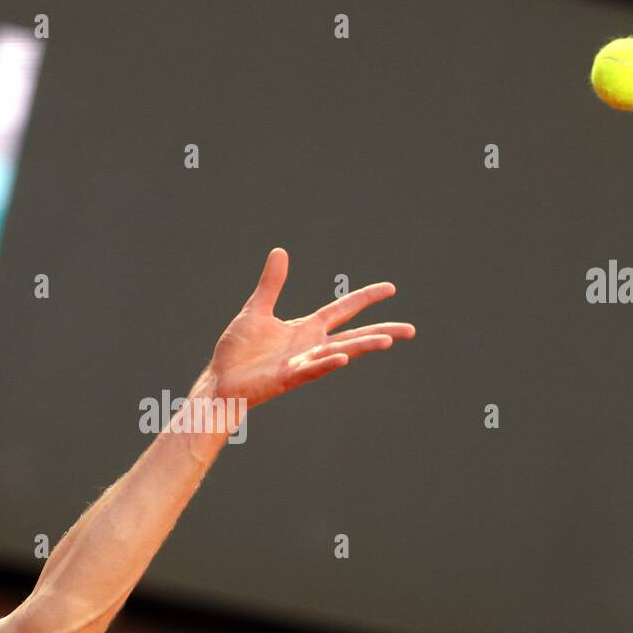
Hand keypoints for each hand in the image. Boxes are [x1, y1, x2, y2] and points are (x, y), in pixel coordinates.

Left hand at [208, 248, 414, 408]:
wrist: (221, 381)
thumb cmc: (238, 352)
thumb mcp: (256, 310)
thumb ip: (271, 284)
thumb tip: (280, 251)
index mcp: (306, 329)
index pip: (343, 310)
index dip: (365, 298)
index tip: (390, 288)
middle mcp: (310, 346)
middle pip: (354, 336)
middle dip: (382, 331)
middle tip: (411, 330)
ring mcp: (302, 363)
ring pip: (340, 352)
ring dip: (363, 346)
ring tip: (388, 340)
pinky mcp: (288, 378)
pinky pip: (312, 370)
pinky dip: (328, 363)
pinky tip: (344, 358)